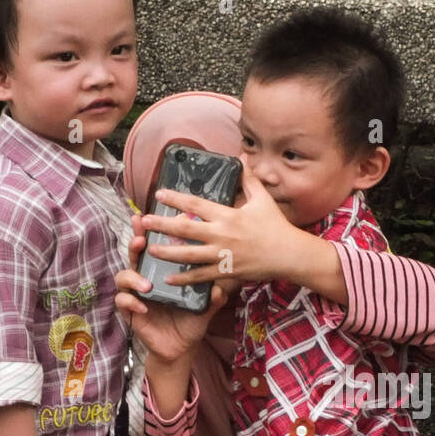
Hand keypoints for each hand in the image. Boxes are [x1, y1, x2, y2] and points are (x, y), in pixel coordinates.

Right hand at [115, 221, 236, 362]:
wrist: (182, 347)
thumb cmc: (191, 321)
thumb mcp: (205, 307)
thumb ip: (212, 297)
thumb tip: (219, 289)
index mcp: (163, 271)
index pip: (158, 247)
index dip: (156, 233)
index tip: (161, 220)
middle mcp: (147, 277)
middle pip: (135, 254)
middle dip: (135, 242)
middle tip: (140, 239)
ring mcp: (136, 293)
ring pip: (123, 276)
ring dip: (133, 277)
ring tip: (147, 285)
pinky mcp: (129, 310)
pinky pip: (122, 301)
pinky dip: (131, 301)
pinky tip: (143, 307)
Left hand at [140, 169, 310, 286]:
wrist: (290, 255)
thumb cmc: (277, 226)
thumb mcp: (263, 199)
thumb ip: (249, 179)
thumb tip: (241, 157)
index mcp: (228, 215)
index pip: (195, 203)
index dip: (175, 198)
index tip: (159, 194)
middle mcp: (222, 235)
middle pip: (185, 228)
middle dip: (162, 224)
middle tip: (145, 221)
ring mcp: (223, 255)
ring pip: (188, 254)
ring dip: (167, 252)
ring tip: (150, 249)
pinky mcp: (227, 272)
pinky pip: (201, 276)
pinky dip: (184, 278)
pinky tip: (169, 278)